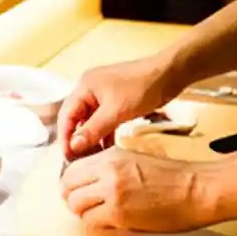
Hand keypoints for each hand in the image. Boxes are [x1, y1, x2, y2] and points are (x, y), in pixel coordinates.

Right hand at [57, 54, 183, 159]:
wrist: (171, 73)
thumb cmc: (142, 88)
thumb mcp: (116, 111)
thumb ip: (93, 130)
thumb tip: (72, 147)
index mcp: (84, 87)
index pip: (66, 116)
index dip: (65, 138)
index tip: (68, 158)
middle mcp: (89, 90)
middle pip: (76, 119)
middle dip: (77, 140)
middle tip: (79, 162)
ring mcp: (103, 95)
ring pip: (91, 121)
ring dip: (91, 138)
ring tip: (93, 159)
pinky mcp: (116, 101)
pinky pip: (104, 120)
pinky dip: (104, 133)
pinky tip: (107, 148)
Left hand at [60, 148, 220, 232]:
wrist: (197, 189)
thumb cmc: (174, 176)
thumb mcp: (135, 160)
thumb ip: (109, 167)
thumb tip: (89, 180)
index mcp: (110, 156)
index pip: (71, 169)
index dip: (71, 183)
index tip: (78, 189)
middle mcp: (106, 171)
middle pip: (67, 188)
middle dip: (72, 198)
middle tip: (85, 204)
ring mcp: (112, 193)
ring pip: (76, 206)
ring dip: (84, 212)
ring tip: (100, 213)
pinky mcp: (119, 214)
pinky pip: (92, 221)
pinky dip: (97, 223)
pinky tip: (111, 221)